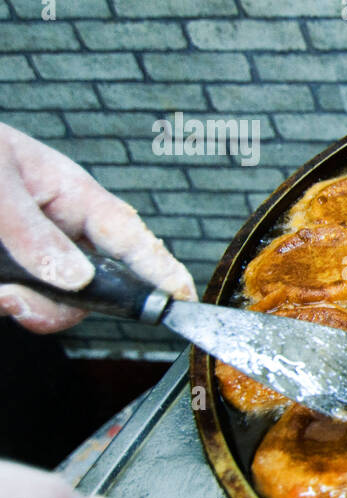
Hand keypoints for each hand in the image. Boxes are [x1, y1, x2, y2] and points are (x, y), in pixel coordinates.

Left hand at [0, 123, 196, 332]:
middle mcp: (53, 228)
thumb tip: (72, 275)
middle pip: (90, 285)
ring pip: (49, 300)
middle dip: (59, 304)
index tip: (178, 299)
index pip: (127, 235)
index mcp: (67, 193)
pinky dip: (5, 299)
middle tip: (18, 302)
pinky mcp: (6, 270)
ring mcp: (26, 253)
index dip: (158, 268)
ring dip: (21, 304)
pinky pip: (16, 298)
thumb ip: (30, 230)